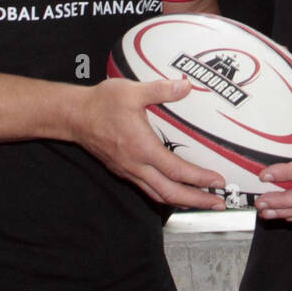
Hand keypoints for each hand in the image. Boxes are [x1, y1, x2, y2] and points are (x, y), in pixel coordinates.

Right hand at [71, 76, 226, 210]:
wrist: (74, 116)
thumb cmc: (101, 104)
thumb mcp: (131, 91)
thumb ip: (160, 90)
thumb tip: (185, 86)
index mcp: (141, 148)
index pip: (176, 171)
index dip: (199, 179)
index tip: (218, 182)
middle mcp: (136, 165)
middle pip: (170, 193)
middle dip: (196, 200)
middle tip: (218, 204)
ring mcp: (128, 171)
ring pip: (158, 195)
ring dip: (182, 201)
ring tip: (201, 202)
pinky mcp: (123, 170)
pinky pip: (148, 189)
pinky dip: (166, 194)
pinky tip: (175, 190)